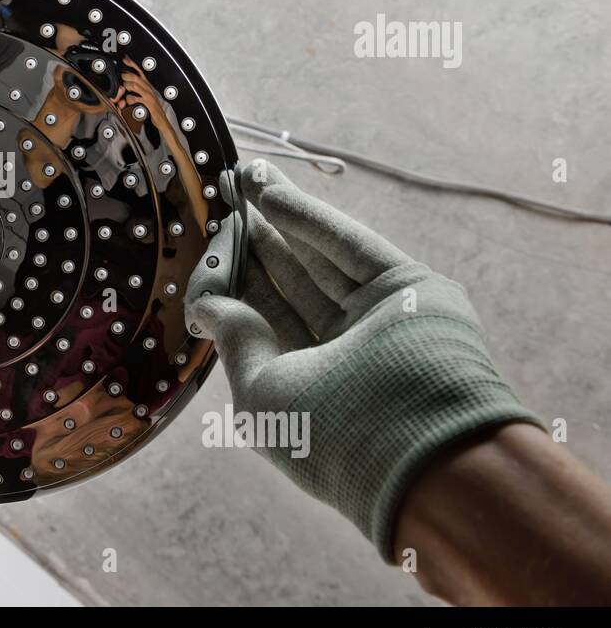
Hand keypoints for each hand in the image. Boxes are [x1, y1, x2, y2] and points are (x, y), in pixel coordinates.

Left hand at [184, 158, 538, 557]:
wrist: (420, 449)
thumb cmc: (327, 435)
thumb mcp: (260, 391)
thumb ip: (237, 340)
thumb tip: (206, 305)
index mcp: (306, 384)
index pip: (262, 318)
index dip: (234, 278)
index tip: (209, 240)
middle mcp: (342, 351)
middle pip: (290, 281)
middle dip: (258, 238)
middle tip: (226, 193)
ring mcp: (377, 319)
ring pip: (319, 258)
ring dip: (280, 217)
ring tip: (244, 178)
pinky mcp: (409, 291)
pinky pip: (350, 248)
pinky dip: (311, 219)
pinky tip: (271, 194)